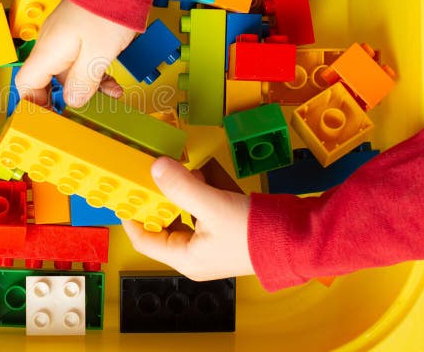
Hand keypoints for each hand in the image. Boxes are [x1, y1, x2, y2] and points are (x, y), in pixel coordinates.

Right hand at [15, 0, 135, 107]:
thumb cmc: (106, 9)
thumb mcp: (98, 54)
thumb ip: (83, 81)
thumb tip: (73, 101)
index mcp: (48, 51)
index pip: (26, 84)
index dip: (34, 104)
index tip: (50, 119)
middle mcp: (52, 45)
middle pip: (50, 81)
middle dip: (69, 98)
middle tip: (85, 113)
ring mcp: (66, 37)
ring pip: (71, 71)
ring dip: (89, 86)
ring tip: (113, 95)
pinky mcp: (81, 31)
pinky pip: (83, 59)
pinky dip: (96, 72)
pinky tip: (114, 81)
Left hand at [122, 157, 254, 280]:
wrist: (299, 240)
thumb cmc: (255, 232)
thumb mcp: (212, 206)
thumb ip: (182, 186)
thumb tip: (155, 166)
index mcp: (185, 258)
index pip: (144, 239)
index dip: (131, 216)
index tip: (124, 192)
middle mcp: (194, 256)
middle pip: (160, 226)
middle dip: (155, 199)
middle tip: (147, 175)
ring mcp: (210, 246)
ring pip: (180, 217)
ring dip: (176, 194)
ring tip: (177, 172)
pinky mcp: (223, 234)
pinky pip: (198, 214)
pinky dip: (194, 196)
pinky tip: (200, 179)